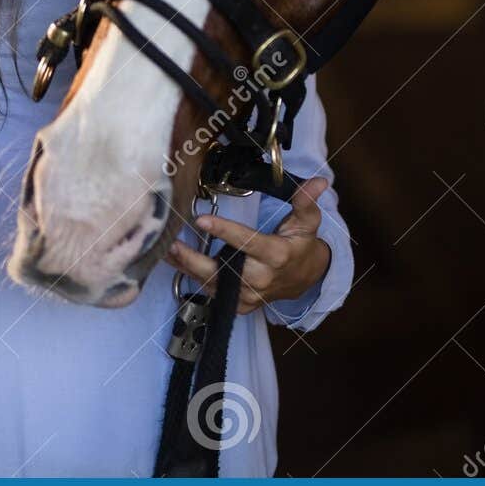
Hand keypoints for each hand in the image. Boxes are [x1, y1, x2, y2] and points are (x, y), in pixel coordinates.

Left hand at [163, 177, 331, 314]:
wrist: (304, 279)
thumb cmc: (301, 245)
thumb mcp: (308, 222)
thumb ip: (305, 201)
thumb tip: (318, 181)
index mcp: (276, 255)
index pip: (247, 243)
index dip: (224, 231)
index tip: (203, 219)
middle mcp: (261, 278)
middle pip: (223, 270)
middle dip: (195, 259)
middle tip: (172, 243)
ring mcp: (249, 295)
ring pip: (212, 283)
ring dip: (186, 267)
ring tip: (165, 250)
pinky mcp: (240, 304)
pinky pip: (213, 292)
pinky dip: (192, 278)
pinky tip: (175, 262)